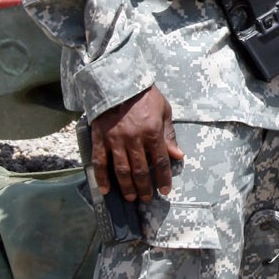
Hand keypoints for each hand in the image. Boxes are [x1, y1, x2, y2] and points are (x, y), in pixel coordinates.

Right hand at [90, 85, 184, 201]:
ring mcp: (116, 140)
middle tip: (146, 198)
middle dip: (145, 187)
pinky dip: (102, 177)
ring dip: (127, 186)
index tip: (165, 190)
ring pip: (122, 170)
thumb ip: (169, 135)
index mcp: (152, 132)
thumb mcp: (164, 111)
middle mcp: (134, 139)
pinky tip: (105, 189)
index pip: (160, 161)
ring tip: (131, 197)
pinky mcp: (100, 138)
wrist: (118, 81)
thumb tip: (178, 155)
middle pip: (141, 170)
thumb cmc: (145, 95)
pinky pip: (100, 161)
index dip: (163, 178)